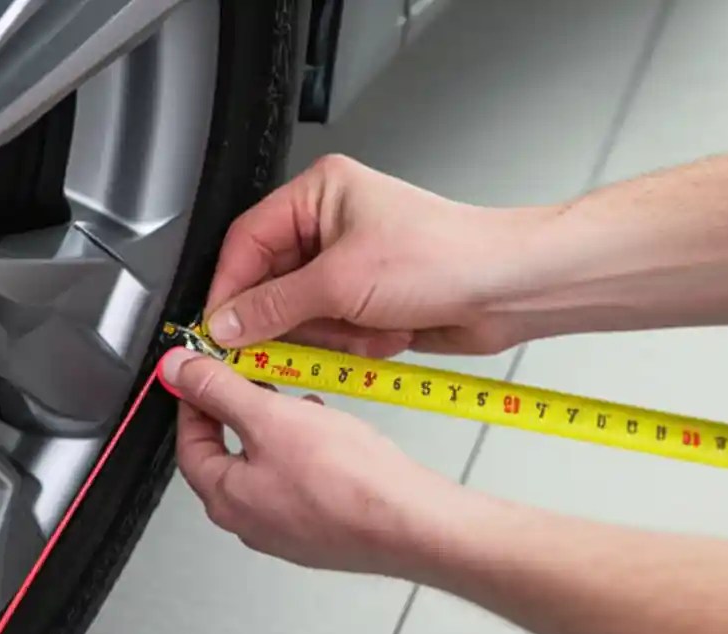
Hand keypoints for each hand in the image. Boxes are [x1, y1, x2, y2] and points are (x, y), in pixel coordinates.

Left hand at [161, 348, 457, 575]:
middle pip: (228, 456)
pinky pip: (301, 480)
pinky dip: (306, 450)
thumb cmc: (346, 481)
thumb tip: (180, 371)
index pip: (190, 444)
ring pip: (267, 466)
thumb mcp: (270, 417)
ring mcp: (289, 530)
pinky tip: (331, 432)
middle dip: (239, 411)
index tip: (203, 373)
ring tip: (297, 400)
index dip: (194, 401)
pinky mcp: (324, 529)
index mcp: (225, 499)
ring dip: (276, 428)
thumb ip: (220, 390)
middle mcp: (251, 522)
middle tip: (253, 377)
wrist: (411, 523)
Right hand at [205, 154, 557, 355]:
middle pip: (271, 284)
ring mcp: (351, 266)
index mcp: (319, 195)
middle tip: (288, 345)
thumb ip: (273, 307)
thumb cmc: (446, 258)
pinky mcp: (368, 302)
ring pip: (301, 317)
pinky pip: (333, 334)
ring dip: (333, 335)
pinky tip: (386, 337)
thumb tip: (227, 323)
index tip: (218, 328)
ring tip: (366, 331)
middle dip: (291, 320)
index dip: (229, 288)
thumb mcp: (342, 282)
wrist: (510, 290)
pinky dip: (355, 344)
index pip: (247, 241)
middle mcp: (331, 226)